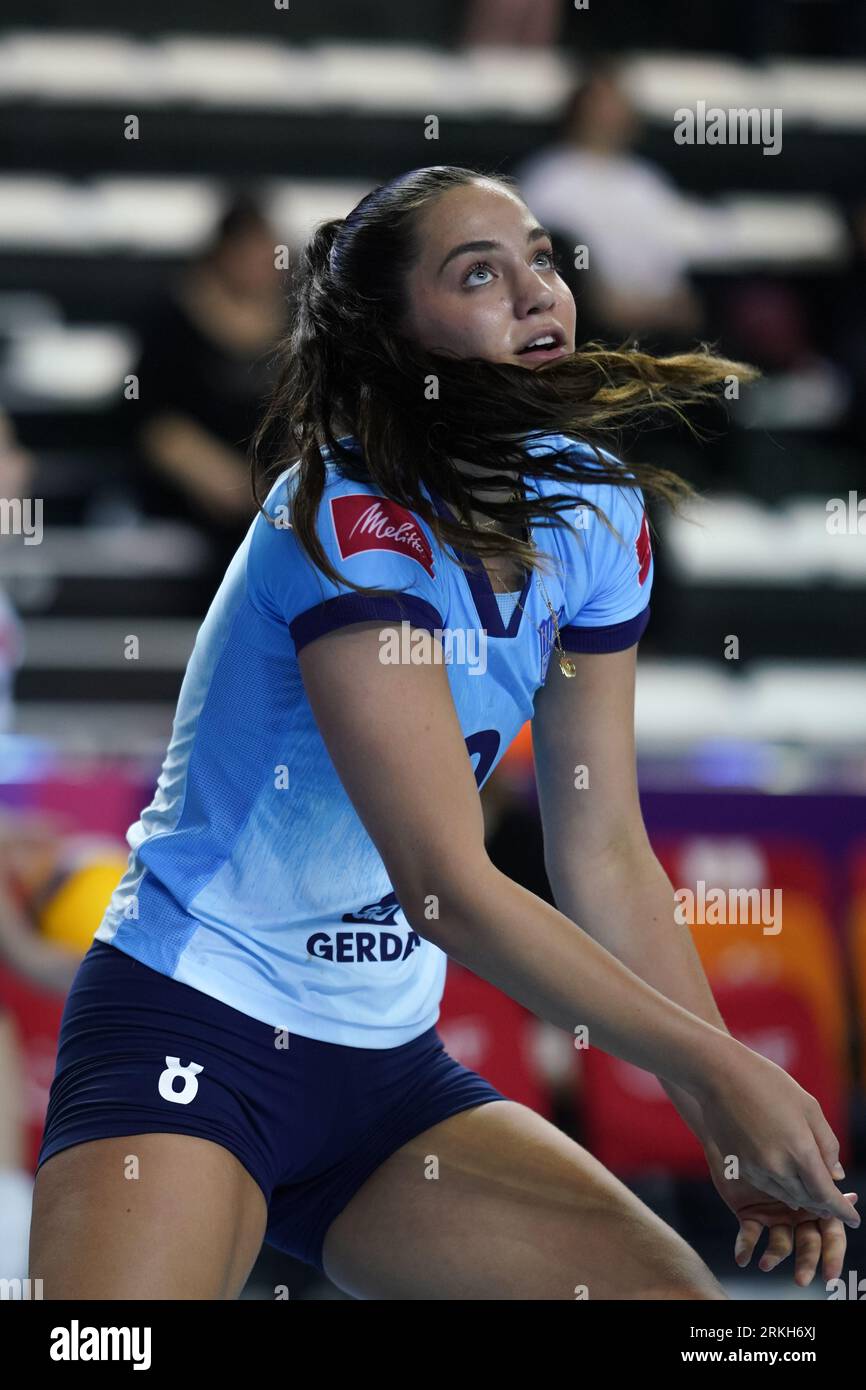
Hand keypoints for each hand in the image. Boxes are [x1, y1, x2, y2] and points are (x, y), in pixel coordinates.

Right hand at [691, 1035, 859, 1227]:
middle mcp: (778, 1167)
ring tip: (812, 1194)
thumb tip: (835, 1174)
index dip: (842, 1210)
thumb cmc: (768, 1084)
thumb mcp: (808, 1106)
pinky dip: (781, 1187)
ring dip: (802, 1197)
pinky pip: (767, 1186)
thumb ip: (827, 1143)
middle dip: (823, 1204)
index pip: (826, 1194)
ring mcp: (755, 1169)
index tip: (854, 1220)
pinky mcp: (739, 1166)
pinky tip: (785, 1178)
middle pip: (807, 1199)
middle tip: (834, 1204)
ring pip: (786, 1196)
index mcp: (800, 1151)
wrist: (719, 1075)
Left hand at [704, 1137, 857, 1286]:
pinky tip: (742, 1257)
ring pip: (780, 1243)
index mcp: (816, 1201)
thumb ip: (822, 1160)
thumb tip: (842, 1183)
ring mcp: (774, 1214)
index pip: (831, 1232)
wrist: (737, 1125)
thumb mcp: (802, 1144)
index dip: (833, 1252)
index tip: (831, 1274)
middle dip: (807, 1263)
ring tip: (766, 1263)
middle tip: (801, 1280)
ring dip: (774, 1257)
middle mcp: (797, 1212)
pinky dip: (745, 1247)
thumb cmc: (775, 1131)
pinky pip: (749, 1235)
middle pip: (808, 1244)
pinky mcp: (749, 1213)